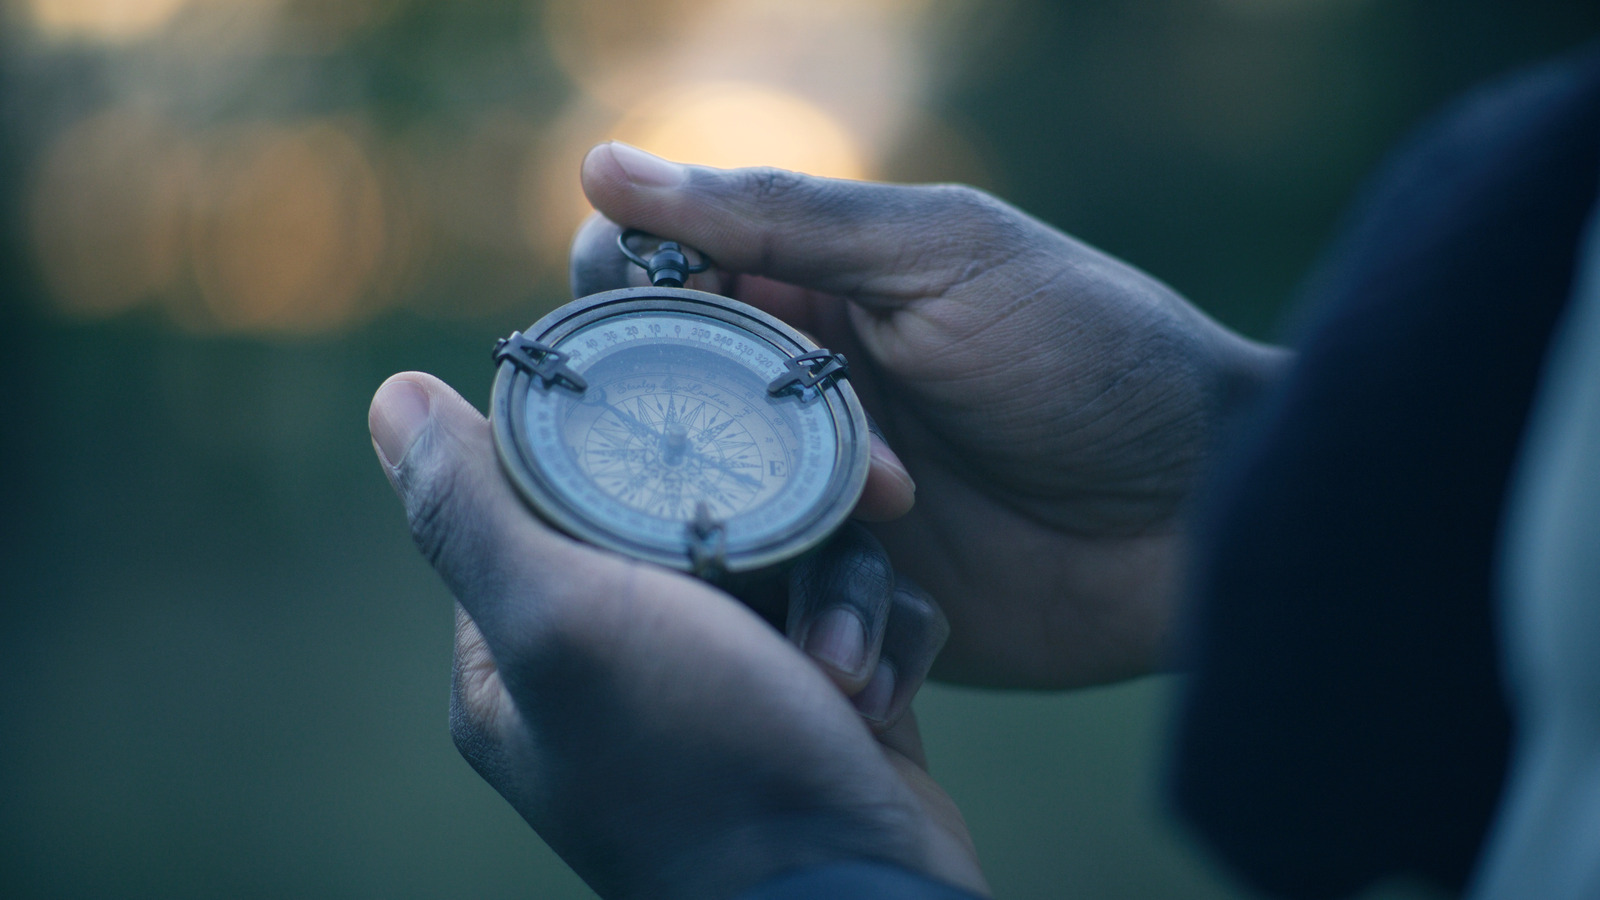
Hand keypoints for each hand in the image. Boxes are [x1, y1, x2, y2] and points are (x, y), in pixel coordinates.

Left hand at [368, 372, 986, 899]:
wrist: (853, 897)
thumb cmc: (703, 769)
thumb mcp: (565, 625)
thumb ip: (473, 512)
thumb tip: (390, 396)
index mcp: (518, 646)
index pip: (547, 482)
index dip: (620, 428)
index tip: (694, 398)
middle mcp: (609, 654)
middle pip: (688, 502)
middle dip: (769, 518)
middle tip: (822, 521)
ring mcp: (715, 671)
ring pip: (788, 544)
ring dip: (836, 593)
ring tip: (838, 670)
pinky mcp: (807, 687)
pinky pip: (848, 603)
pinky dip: (875, 635)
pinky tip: (873, 694)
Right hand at [573, 142, 1287, 686]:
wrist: (1210, 509)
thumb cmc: (1095, 355)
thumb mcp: (945, 256)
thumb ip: (785, 217)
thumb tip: (605, 164)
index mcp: (813, 293)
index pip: (660, 277)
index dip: (623, 297)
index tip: (635, 336)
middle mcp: (799, 394)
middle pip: (664, 409)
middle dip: (691, 440)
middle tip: (757, 465)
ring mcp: (826, 497)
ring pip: (716, 522)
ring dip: (767, 549)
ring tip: (874, 555)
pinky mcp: (861, 593)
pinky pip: (792, 609)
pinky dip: (821, 629)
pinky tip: (859, 657)